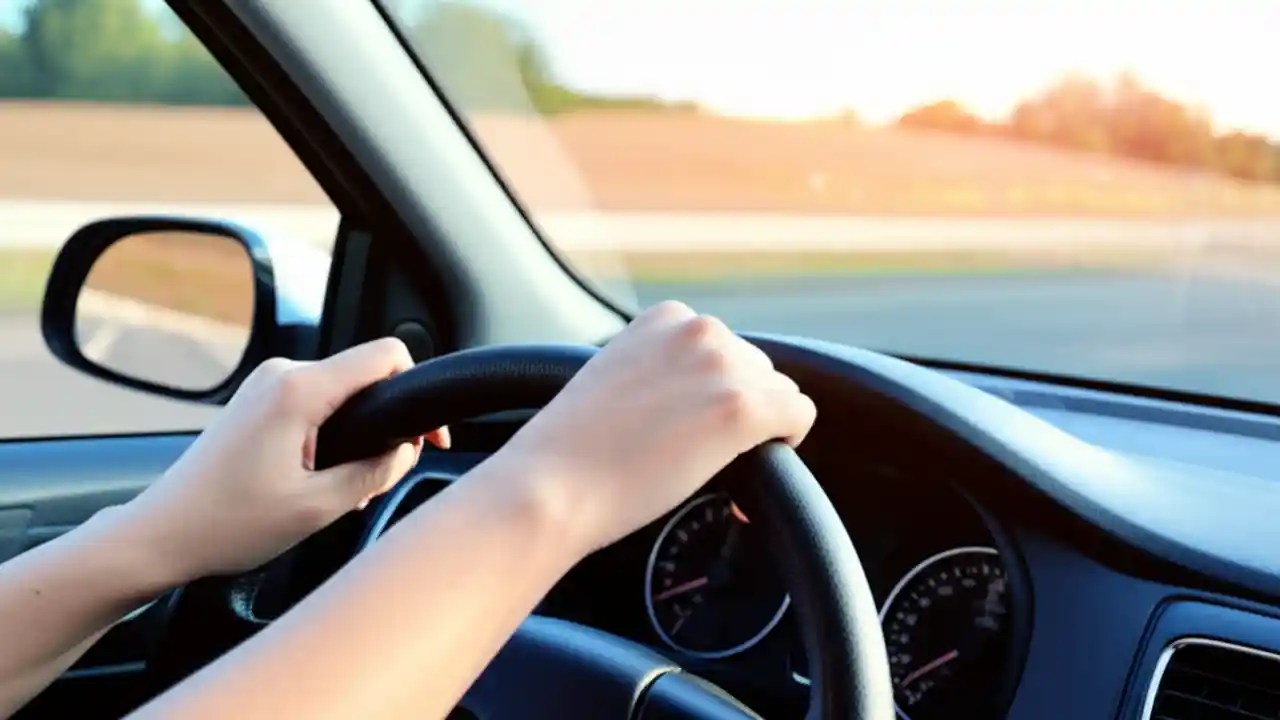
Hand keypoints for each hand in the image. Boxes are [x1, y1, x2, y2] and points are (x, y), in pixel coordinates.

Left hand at [123, 338, 448, 581]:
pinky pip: (316, 405)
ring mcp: (267, 384)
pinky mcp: (259, 401)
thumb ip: (377, 470)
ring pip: (343, 395)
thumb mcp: (319, 507)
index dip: (420, 393)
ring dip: (356, 439)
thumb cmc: (226, 523)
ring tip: (339, 492)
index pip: (386, 357)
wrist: (161, 534)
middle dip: (385, 427)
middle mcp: (282, 374)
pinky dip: (331, 438)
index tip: (429, 438)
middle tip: (375, 483)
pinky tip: (318, 483)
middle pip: (367, 378)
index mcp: (298, 390)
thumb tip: (409, 450)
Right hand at [493, 301, 815, 553]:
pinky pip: (799, 416)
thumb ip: (659, 372)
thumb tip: (695, 401)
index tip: (687, 424)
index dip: (713, 392)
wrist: (549, 486)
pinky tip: (755, 462)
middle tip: (695, 451)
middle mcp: (698, 329)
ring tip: (710, 461)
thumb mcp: (614, 381)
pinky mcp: (739, 408)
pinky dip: (787, 440)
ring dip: (758, 428)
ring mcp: (721, 366)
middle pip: (757, 370)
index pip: (724, 350)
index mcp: (666, 318)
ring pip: (780, 394)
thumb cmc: (571, 450)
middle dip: (736, 408)